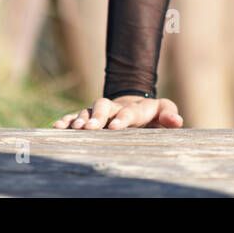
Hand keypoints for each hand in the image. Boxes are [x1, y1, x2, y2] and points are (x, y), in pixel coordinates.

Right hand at [52, 95, 182, 129]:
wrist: (134, 104)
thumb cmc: (151, 113)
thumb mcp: (164, 110)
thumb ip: (170, 114)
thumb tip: (176, 121)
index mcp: (135, 107)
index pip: (129, 111)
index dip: (122, 118)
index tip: (115, 127)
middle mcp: (114, 107)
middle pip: (103, 107)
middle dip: (97, 117)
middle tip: (90, 128)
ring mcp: (100, 111)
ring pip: (87, 111)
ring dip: (80, 119)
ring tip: (74, 129)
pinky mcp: (88, 116)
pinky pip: (75, 116)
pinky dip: (67, 120)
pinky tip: (57, 126)